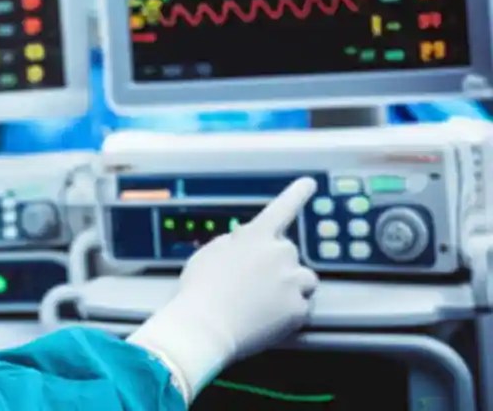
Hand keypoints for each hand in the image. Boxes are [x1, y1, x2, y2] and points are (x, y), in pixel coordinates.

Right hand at [129, 178, 319, 399]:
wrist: (204, 327)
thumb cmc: (200, 291)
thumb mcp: (209, 253)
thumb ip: (234, 242)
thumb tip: (244, 241)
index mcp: (255, 236)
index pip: (281, 208)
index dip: (297, 193)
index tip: (309, 183)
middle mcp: (279, 253)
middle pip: (289, 253)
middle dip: (278, 264)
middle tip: (255, 284)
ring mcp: (292, 281)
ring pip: (303, 280)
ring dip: (290, 286)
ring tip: (263, 303)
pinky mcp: (299, 309)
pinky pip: (302, 307)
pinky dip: (289, 313)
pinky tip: (266, 318)